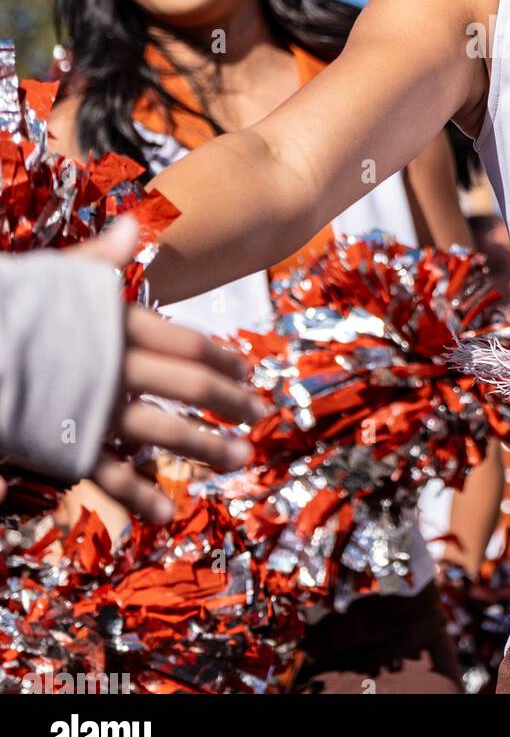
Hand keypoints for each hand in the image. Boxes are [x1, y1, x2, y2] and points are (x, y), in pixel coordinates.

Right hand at [77, 214, 263, 523]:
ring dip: (205, 446)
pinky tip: (165, 512)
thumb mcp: (52, 277)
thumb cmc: (8, 310)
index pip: (184, 342)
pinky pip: (108, 475)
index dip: (221, 356)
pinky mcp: (63, 445)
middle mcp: (112, 366)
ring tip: (240, 460)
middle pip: (187, 386)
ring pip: (161, 431)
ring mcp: (91, 408)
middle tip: (258, 414)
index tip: (246, 369)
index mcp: (114, 324)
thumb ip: (98, 259)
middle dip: (228, 400)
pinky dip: (138, 495)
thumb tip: (135, 224)